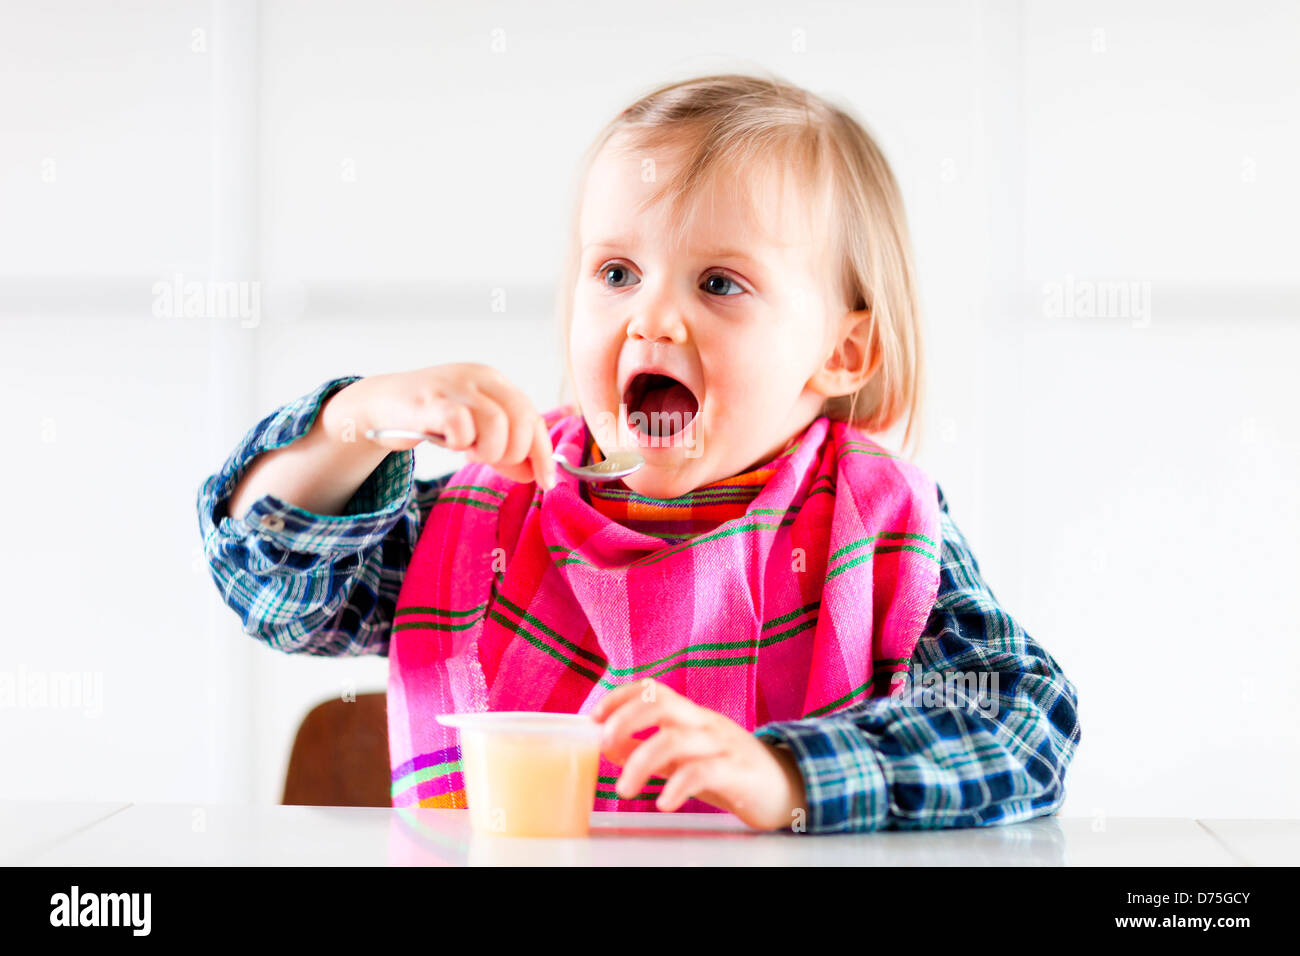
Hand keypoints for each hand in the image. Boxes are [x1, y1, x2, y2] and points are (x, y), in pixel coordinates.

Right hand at [328, 362, 557, 488]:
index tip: (546, 481)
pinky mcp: (429, 401)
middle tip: (493, 461)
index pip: (533, 417)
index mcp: (496, 382)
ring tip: (469, 451)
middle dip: (514, 452)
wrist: (383, 403)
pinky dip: (461, 442)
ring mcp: (454, 386)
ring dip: (488, 450)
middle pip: (522, 418)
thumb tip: (536, 475)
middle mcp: (479, 378)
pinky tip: (451, 442)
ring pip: (497, 422)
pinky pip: (460, 424)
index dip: (543, 453)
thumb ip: (506, 450)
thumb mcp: (476, 431)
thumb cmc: (433, 417)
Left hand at [591, 678, 806, 831]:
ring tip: (624, 789)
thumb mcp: (688, 758)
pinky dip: (678, 786)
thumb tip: (610, 746)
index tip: (593, 716)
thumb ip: (652, 750)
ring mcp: (724, 745)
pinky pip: (704, 771)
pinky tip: (663, 802)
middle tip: (604, 744)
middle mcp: (706, 723)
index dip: (620, 697)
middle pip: (661, 703)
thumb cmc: (732, 772)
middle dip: (625, 719)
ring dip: (641, 761)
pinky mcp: (739, 772)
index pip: (653, 690)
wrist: (791, 788)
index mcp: (692, 716)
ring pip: (676, 738)